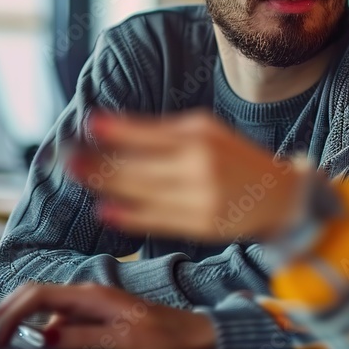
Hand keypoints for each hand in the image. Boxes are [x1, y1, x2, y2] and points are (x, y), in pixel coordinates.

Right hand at [0, 283, 215, 348]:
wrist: (193, 335)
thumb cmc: (164, 339)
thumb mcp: (122, 342)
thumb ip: (81, 337)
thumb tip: (44, 335)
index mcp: (92, 295)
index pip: (37, 295)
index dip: (9, 314)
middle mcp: (89, 293)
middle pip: (35, 294)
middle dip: (7, 312)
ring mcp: (93, 301)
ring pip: (45, 303)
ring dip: (21, 316)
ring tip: (2, 336)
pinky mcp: (97, 312)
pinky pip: (59, 313)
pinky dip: (39, 322)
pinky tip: (33, 336)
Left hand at [70, 109, 307, 240]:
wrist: (279, 196)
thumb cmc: (237, 158)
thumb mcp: (208, 131)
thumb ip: (166, 131)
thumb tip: (115, 130)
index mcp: (201, 135)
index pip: (149, 132)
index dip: (116, 129)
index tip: (88, 123)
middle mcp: (201, 165)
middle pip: (138, 164)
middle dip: (100, 160)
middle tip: (69, 157)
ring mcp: (202, 197)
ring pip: (142, 192)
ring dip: (106, 185)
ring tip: (80, 176)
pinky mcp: (202, 225)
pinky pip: (157, 220)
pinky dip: (128, 216)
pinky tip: (106, 210)